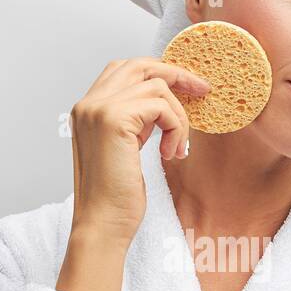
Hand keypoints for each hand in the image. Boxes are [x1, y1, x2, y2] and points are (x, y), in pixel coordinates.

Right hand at [66, 58, 210, 247]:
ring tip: (176, 148)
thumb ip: (135, 121)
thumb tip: (164, 102)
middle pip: (140, 65)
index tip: (186, 87)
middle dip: (176, 74)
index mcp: (87, 109)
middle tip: (202, 91)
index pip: (124, 69)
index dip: (158, 72)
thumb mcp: (125, 148)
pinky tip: (170, 154)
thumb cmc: (116, 197)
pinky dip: (176, 128)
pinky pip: (162, 107)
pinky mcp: (115, 119)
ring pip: (157, 87)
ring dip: (178, 117)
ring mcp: (99, 109)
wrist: (103, 224)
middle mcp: (89, 104)